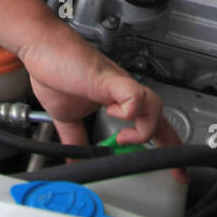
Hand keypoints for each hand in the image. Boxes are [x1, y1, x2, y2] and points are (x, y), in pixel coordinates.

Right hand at [19, 21, 186, 178]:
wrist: (40, 44)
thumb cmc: (53, 69)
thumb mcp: (65, 116)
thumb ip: (74, 138)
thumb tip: (75, 160)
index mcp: (116, 99)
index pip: (149, 123)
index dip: (162, 145)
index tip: (171, 171)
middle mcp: (123, 91)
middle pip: (160, 116)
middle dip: (171, 144)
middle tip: (176, 172)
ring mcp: (118, 84)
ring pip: (154, 105)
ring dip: (146, 129)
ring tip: (124, 138)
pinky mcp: (108, 79)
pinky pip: (134, 96)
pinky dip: (129, 112)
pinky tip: (112, 113)